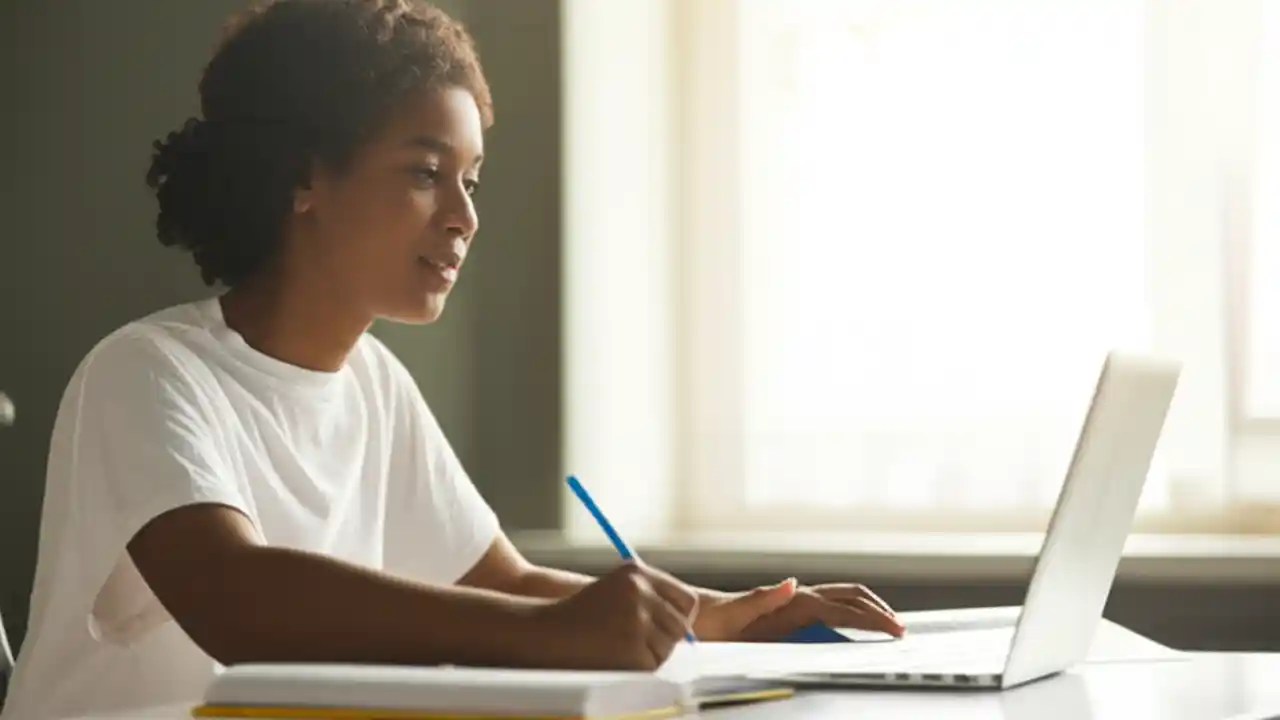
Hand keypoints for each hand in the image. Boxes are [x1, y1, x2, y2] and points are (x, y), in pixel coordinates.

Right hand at [530, 562, 697, 669]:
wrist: (543, 634)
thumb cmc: (578, 616)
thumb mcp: (615, 590)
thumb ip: (649, 596)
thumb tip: (688, 622)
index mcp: (636, 572)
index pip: (686, 598)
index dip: (679, 616)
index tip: (666, 626)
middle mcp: (640, 592)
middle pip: (681, 625)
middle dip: (665, 637)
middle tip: (635, 641)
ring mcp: (637, 621)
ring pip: (668, 647)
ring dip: (650, 653)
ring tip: (618, 647)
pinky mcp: (633, 650)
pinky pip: (653, 665)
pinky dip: (638, 667)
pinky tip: (614, 657)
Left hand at [695, 579, 905, 640]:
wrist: (695, 617)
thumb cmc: (713, 619)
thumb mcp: (734, 613)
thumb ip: (763, 597)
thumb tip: (793, 583)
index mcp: (792, 600)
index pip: (843, 609)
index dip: (872, 620)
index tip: (894, 632)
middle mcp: (798, 598)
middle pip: (852, 599)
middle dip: (879, 612)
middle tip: (902, 632)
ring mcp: (797, 605)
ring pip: (844, 603)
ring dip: (869, 612)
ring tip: (891, 629)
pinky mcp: (792, 615)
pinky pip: (831, 615)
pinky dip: (853, 619)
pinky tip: (860, 632)